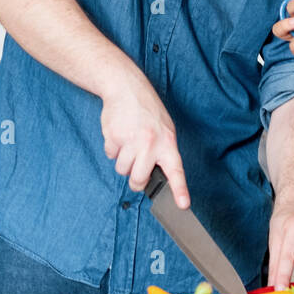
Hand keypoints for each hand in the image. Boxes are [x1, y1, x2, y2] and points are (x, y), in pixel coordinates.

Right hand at [99, 67, 190, 208]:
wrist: (127, 89)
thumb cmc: (148, 112)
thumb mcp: (165, 130)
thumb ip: (162, 152)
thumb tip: (156, 176)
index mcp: (168, 143)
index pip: (176, 171)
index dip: (180, 190)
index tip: (183, 205)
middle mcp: (150, 144)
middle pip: (138, 179)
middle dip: (135, 180)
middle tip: (136, 170)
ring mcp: (131, 141)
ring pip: (122, 169)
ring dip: (123, 162)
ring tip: (129, 143)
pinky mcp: (113, 137)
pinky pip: (110, 155)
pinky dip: (113, 149)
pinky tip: (119, 135)